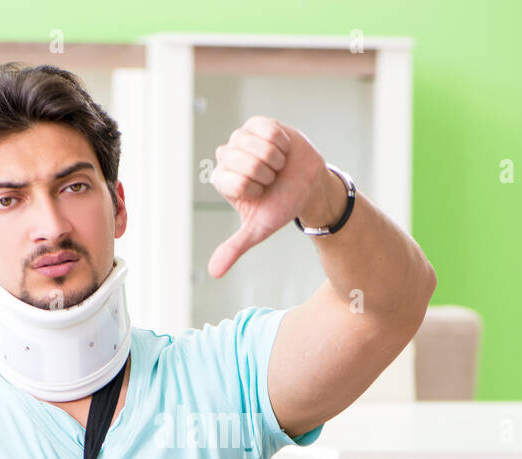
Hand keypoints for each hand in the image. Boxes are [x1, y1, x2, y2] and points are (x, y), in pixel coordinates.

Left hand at [207, 115, 328, 278]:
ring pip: (259, 146)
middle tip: (271, 178)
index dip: (255, 187)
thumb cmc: (281, 206)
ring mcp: (242, 137)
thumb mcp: (258, 229)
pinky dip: (282, 144)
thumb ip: (234, 247)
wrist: (307, 187)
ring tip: (277, 165)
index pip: (234, 180)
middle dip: (267, 174)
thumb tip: (214, 272)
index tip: (261, 192)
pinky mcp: (258, 124)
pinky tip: (282, 151)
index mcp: (222, 180)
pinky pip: (269, 131)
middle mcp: (227, 156)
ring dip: (276, 159)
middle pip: (246, 162)